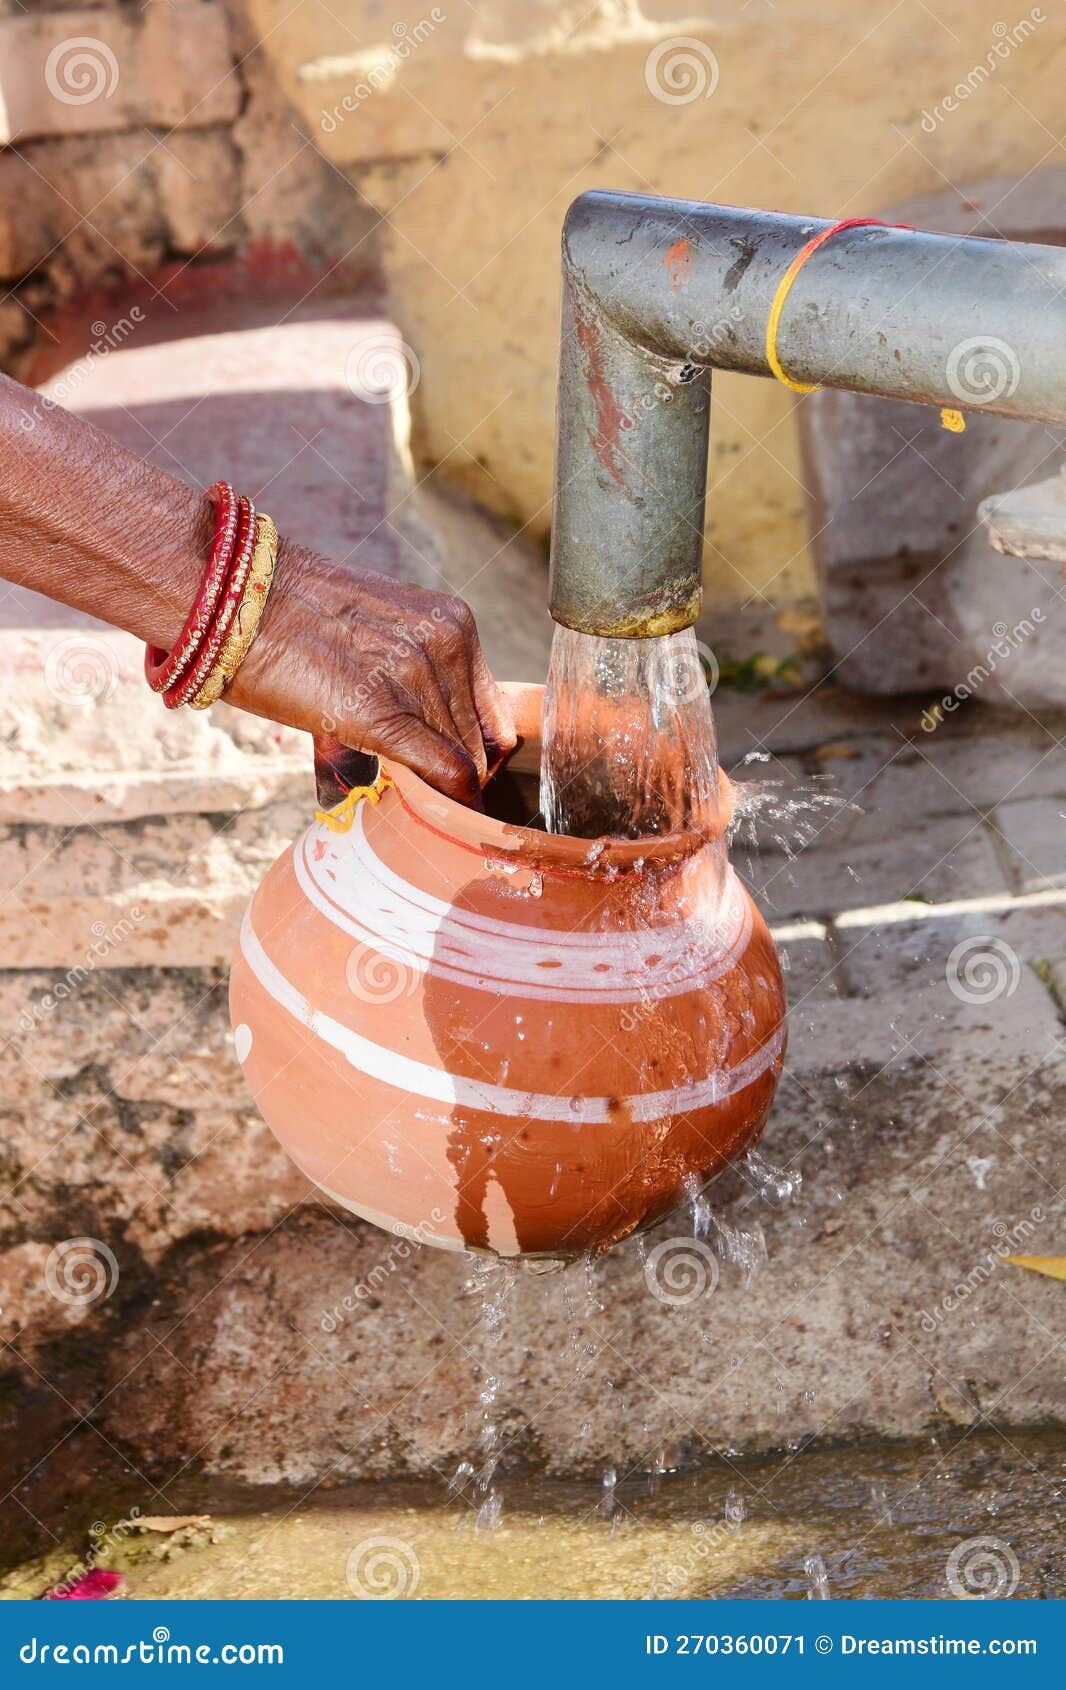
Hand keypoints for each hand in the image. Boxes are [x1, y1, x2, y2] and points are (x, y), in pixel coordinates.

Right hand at [227, 539, 515, 804]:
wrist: (231, 599)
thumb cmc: (288, 619)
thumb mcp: (374, 632)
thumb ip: (408, 679)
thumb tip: (420, 753)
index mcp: (451, 623)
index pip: (492, 712)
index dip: (476, 752)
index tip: (452, 775)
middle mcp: (445, 644)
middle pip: (479, 740)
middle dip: (454, 773)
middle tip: (416, 791)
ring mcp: (416, 675)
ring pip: (462, 759)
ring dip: (436, 786)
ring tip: (397, 791)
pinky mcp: (381, 711)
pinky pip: (443, 770)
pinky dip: (444, 799)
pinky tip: (427, 813)